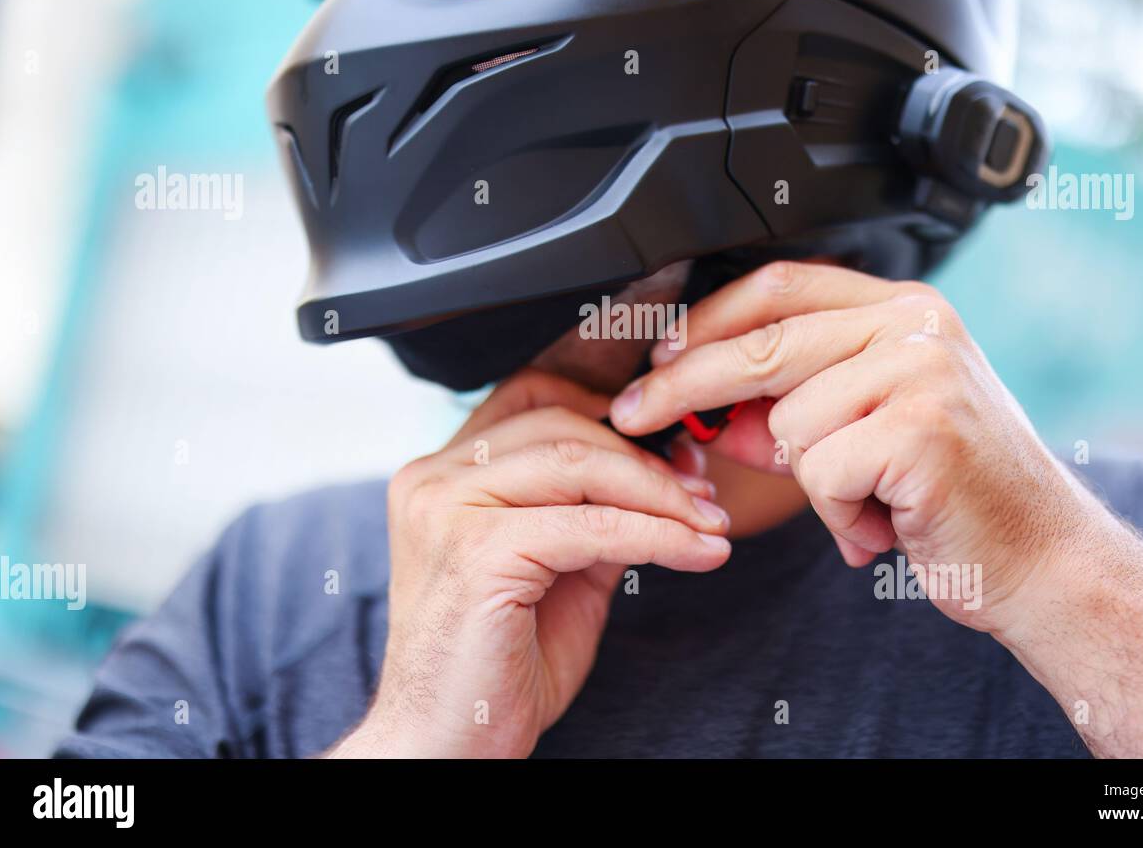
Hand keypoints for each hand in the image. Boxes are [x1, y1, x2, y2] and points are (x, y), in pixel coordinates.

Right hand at [331, 370, 730, 757]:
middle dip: (647, 457)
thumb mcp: (558, 570)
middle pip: (561, 425)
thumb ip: (596, 514)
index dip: (607, 412)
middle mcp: (433, 479)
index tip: (671, 450)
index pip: (531, 397)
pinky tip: (697, 552)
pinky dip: (657, 535)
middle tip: (704, 496)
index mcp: (442, 474)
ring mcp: (448, 510)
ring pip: (579, 464)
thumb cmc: (497, 664)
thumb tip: (670, 473)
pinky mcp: (478, 552)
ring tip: (709, 523)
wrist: (447, 744)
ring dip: (661, 492)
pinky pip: (591, 526)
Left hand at [608, 262, 1112, 633]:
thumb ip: (789, 412)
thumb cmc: (953, 498)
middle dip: (682, 384)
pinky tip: (885, 526)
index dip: (706, 320)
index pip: (780, 286)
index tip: (656, 357)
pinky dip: (838, 516)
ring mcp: (924, 371)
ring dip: (811, 483)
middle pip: (763, 342)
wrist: (1043, 563)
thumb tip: (706, 409)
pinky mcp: (922, 428)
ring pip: (788, 422)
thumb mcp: (863, 437)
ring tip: (870, 504)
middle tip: (631, 415)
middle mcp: (917, 325)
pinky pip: (820, 472)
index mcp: (903, 310)